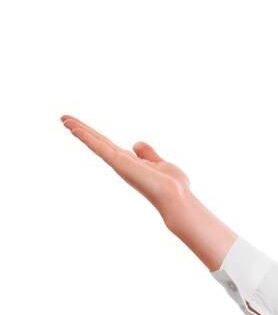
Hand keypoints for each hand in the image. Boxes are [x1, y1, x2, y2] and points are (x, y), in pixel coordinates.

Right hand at [59, 114, 190, 223]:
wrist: (176, 196)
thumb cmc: (173, 186)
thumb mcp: (161, 164)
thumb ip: (148, 154)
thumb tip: (135, 144)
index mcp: (129, 161)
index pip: (107, 144)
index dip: (94, 134)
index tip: (79, 126)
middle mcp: (121, 162)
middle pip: (97, 142)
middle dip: (81, 130)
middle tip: (63, 118)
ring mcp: (119, 163)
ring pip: (95, 143)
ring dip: (79, 130)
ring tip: (64, 119)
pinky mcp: (119, 163)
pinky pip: (100, 148)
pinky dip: (87, 138)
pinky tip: (75, 130)